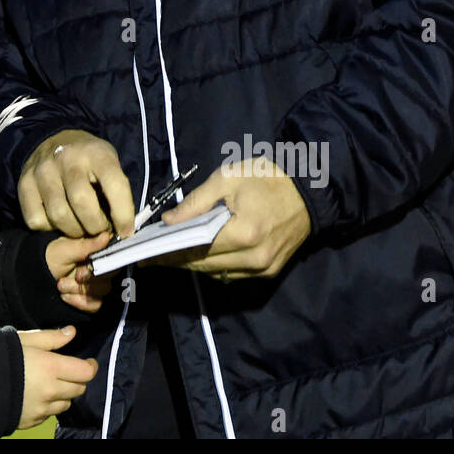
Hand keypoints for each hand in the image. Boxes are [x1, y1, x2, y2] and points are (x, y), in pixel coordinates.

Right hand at [16, 326, 97, 428]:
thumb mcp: (24, 339)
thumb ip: (51, 338)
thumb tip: (72, 333)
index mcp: (51, 368)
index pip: (85, 373)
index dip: (90, 366)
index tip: (88, 361)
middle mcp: (51, 391)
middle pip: (79, 389)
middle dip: (77, 379)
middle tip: (67, 370)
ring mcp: (41, 409)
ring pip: (66, 404)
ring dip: (64, 394)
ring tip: (51, 384)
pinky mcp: (31, 421)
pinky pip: (49, 414)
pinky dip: (49, 405)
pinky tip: (37, 395)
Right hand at [18, 130, 134, 237]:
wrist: (54, 139)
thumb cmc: (89, 159)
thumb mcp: (109, 163)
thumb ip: (117, 191)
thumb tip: (122, 229)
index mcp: (96, 153)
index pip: (115, 185)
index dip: (123, 214)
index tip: (125, 232)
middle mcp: (67, 158)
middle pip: (82, 203)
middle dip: (95, 226)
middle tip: (99, 229)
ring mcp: (42, 170)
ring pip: (58, 216)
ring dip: (74, 231)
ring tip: (81, 227)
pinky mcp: (24, 183)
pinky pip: (36, 220)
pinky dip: (49, 228)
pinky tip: (58, 220)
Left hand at [46, 232, 115, 312]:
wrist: (33, 279)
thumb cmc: (48, 259)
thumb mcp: (64, 250)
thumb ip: (86, 246)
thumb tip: (106, 236)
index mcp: (94, 248)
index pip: (112, 255)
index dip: (101, 264)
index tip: (83, 269)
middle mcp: (99, 264)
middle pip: (110, 274)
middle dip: (89, 278)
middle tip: (74, 276)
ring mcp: (96, 282)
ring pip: (103, 290)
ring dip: (80, 290)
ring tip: (62, 285)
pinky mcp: (92, 298)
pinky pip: (96, 304)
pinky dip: (80, 302)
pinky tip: (65, 296)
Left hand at [144, 159, 310, 279]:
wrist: (309, 190)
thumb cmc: (265, 178)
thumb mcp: (227, 179)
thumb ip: (196, 202)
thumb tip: (168, 221)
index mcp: (243, 233)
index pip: (195, 249)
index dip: (168, 253)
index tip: (145, 256)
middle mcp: (254, 258)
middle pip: (204, 265)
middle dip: (176, 261)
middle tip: (152, 256)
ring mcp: (263, 268)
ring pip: (217, 273)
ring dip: (194, 265)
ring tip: (171, 255)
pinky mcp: (270, 272)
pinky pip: (233, 275)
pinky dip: (215, 267)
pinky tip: (201, 256)